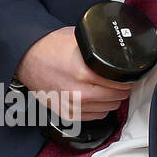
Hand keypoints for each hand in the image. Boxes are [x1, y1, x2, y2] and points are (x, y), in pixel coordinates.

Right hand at [15, 28, 132, 121]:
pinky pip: (95, 116)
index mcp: (83, 72)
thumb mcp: (78, 40)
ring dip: (112, 100)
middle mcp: (79, 93)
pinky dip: (100, 108)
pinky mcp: (67, 114)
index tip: (129, 75)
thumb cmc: (49, 47)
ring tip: (110, 89)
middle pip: (116, 97)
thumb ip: (98, 48)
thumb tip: (119, 52)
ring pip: (108, 108)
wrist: (26, 59)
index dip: (127, 78)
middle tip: (122, 82)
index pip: (119, 83)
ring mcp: (72, 106)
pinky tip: (98, 98)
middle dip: (122, 89)